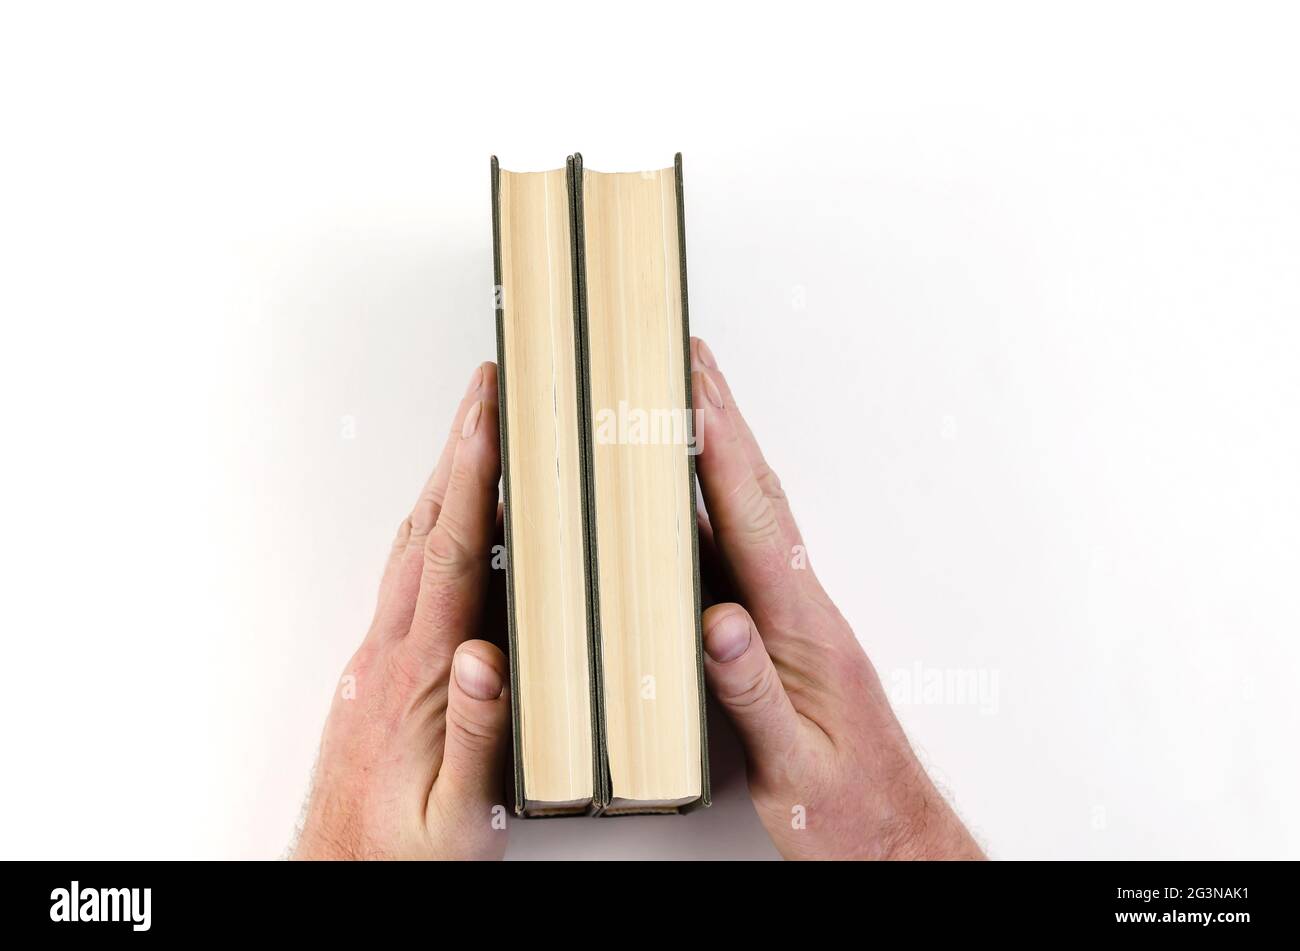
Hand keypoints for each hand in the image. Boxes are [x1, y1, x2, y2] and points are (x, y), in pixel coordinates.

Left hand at [294, 363, 508, 859]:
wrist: (342, 872)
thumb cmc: (406, 850)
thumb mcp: (460, 815)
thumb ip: (479, 736)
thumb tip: (491, 657)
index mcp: (424, 671)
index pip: (452, 551)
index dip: (472, 476)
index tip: (487, 414)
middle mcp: (396, 648)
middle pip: (430, 524)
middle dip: (460, 447)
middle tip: (489, 388)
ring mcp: (383, 652)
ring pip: (416, 544)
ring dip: (446, 479)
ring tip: (478, 429)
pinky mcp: (381, 666)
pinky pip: (411, 574)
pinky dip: (436, 525)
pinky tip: (455, 519)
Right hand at [690, 338, 983, 859]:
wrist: (894, 838)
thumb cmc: (849, 810)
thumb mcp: (793, 768)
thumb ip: (752, 693)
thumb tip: (714, 620)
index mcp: (803, 629)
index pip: (755, 522)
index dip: (720, 451)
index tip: (693, 388)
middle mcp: (799, 609)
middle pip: (754, 496)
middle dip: (719, 420)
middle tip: (686, 358)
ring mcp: (789, 619)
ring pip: (746, 519)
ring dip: (716, 454)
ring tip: (681, 400)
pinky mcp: (776, 637)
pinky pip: (735, 557)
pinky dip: (706, 512)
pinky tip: (678, 500)